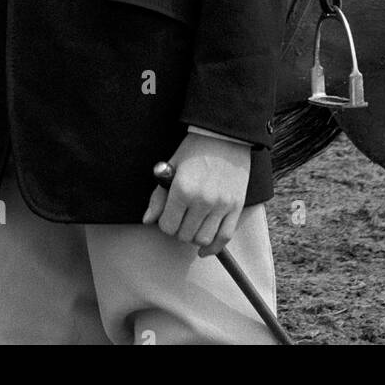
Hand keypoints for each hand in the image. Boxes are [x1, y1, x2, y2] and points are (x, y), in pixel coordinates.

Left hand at [142, 133, 250, 256]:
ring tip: (192, 226)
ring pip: (203, 239)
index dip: (164, 223)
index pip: (167, 226)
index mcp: (182, 189)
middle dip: (178, 230)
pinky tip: (205, 248)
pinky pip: (224, 237)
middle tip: (179, 218)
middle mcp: (202, 200)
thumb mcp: (171, 167)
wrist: (225, 136)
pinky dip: (214, 247)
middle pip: (184, 235)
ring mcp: (221, 205)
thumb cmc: (194, 150)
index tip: (167, 216)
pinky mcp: (236, 207)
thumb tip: (148, 220)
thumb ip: (158, 196)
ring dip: (194, 237)